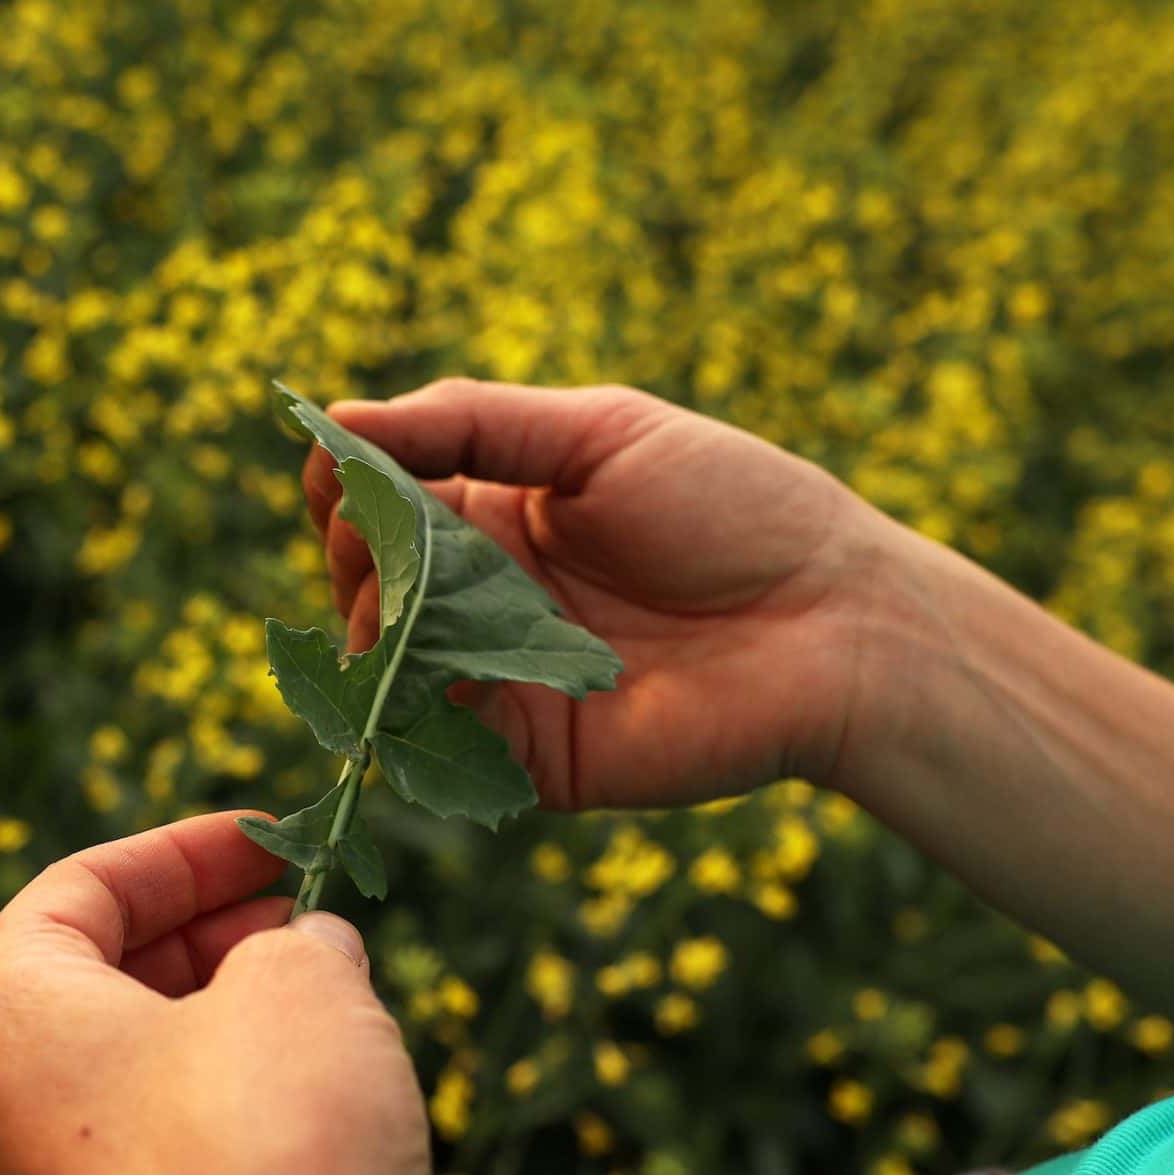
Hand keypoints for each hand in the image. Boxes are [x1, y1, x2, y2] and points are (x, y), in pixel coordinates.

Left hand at [0, 813, 464, 1174]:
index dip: (187, 850)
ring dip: (213, 1030)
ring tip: (319, 1012)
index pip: (77, 889)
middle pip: (86, 983)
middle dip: (202, 938)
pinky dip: (209, 1119)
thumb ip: (297, 938)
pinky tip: (300, 1118)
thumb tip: (303, 950)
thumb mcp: (303, 984)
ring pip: (116, 1079)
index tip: (272, 839)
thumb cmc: (274, 1154)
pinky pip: (140, 1167)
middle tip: (302, 922)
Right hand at [310, 379, 892, 809]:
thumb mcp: (600, 432)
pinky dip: (414, 702)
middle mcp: (484, 594)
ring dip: (378, 625)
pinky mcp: (523, 753)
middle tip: (382, 541)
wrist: (839, 625)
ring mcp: (498, 676)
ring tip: (414, 606)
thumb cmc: (736, 508)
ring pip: (384, 658)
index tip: (334, 471)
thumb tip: (335, 421)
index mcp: (496, 510)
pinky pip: (436, 736)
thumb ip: (468, 424)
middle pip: (366, 577)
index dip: (344, 484)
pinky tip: (431, 667)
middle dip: (356, 553)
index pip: (376, 496)